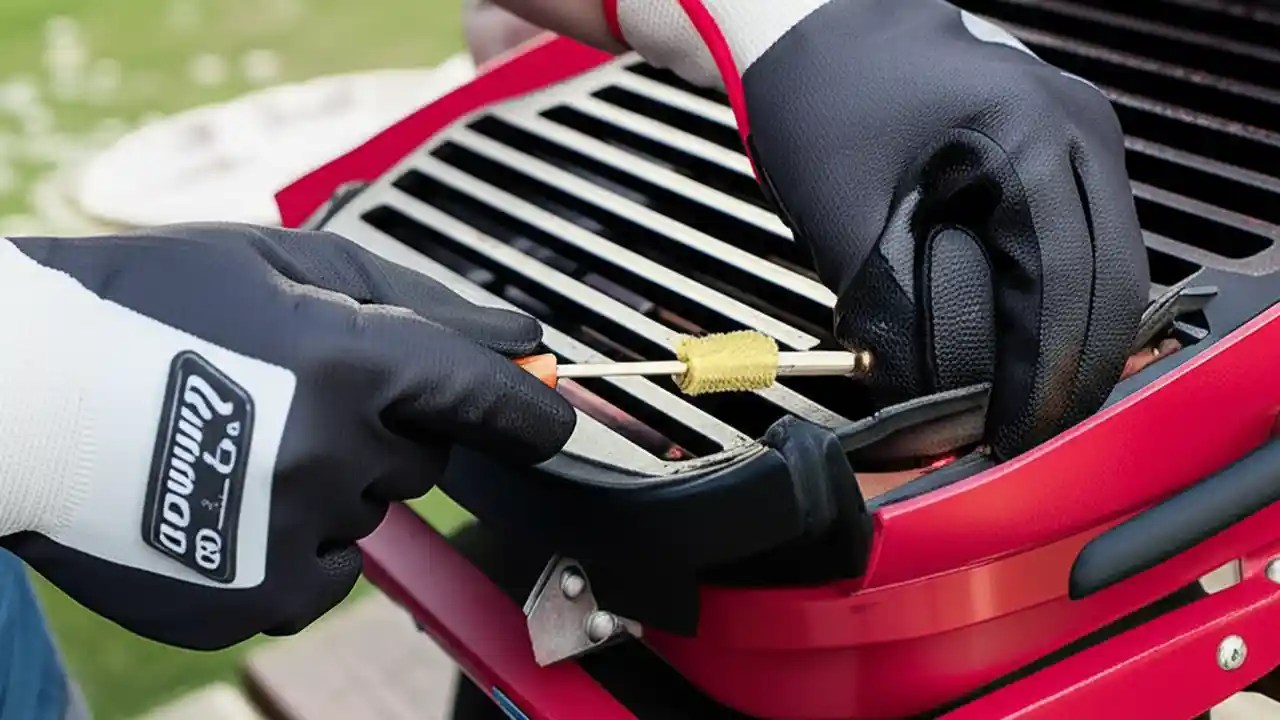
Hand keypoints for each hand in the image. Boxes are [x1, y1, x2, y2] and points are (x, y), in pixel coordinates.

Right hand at [0, 223, 573, 648]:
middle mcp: (332, 457)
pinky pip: (329, 574)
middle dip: (385, 428)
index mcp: (349, 364)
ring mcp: (294, 538)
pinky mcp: (256, 599)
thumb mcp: (283, 266)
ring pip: (371, 513)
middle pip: (423, 458)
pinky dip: (299, 542)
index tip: (554, 418)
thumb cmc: (147, 307)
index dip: (532, 410)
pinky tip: (231, 499)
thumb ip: (419, 301)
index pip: (490, 399)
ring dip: (334, 482)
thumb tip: (520, 336)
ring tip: (240, 441)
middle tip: (298, 397)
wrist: (18, 396)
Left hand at [608, 0, 1149, 458]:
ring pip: (1108, 265)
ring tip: (1025, 402)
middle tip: (1027, 432)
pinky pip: (1086, 242)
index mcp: (1026, 135)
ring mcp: (1080, 133)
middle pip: (1109, 282)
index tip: (1015, 434)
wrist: (816, 35)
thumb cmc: (821, 100)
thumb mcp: (846, 222)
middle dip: (1072, 370)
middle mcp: (1075, 129)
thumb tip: (929, 402)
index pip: (1060, 287)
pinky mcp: (1065, 150)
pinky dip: (1062, 301)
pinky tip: (1027, 343)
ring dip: (1073, 339)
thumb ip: (895, 316)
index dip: (1041, 377)